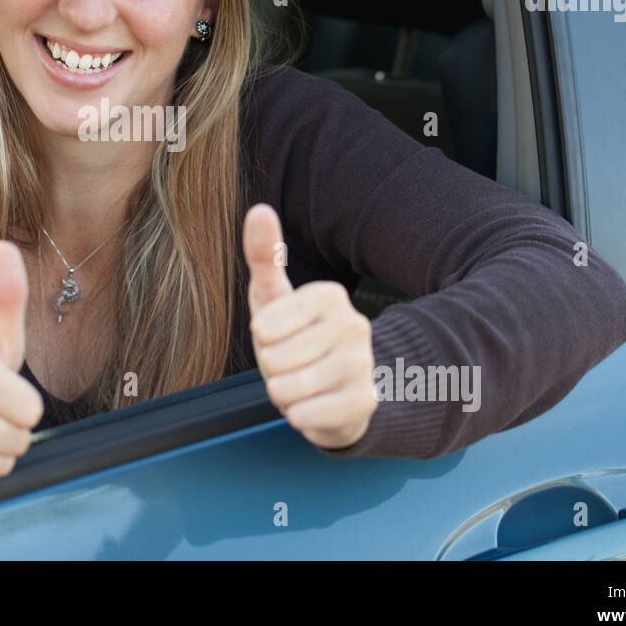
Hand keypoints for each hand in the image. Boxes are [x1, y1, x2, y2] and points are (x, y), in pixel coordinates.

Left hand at [242, 203, 377, 450]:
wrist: (337, 392)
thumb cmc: (295, 339)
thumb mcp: (273, 298)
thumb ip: (264, 255)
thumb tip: (259, 209)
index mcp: (329, 295)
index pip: (265, 324)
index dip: (263, 338)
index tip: (279, 335)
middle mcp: (353, 325)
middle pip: (273, 359)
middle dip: (272, 369)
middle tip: (292, 365)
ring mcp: (363, 364)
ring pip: (287, 388)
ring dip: (282, 394)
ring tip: (300, 386)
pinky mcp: (365, 403)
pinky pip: (305, 415)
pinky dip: (299, 416)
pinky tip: (312, 407)